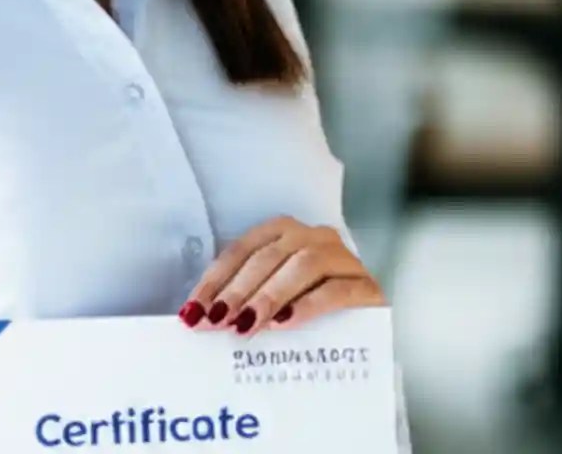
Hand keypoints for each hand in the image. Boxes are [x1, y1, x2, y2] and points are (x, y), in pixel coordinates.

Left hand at [177, 216, 384, 335]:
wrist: (368, 328)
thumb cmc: (310, 308)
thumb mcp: (273, 298)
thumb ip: (244, 299)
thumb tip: (202, 317)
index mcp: (284, 232)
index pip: (241, 250)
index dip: (214, 280)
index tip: (193, 311)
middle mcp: (314, 236)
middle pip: (268, 257)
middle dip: (237, 290)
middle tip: (215, 320)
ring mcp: (343, 259)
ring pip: (302, 266)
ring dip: (268, 296)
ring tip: (246, 325)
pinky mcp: (367, 286)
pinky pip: (335, 290)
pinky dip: (307, 306)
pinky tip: (285, 323)